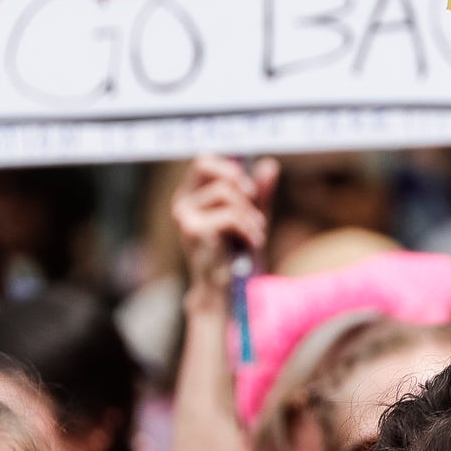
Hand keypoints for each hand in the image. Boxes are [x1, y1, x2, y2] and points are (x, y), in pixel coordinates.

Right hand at [173, 155, 276, 297]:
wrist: (227, 289)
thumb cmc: (236, 253)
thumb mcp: (251, 217)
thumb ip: (259, 192)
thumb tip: (269, 164)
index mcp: (191, 196)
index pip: (202, 161)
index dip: (228, 167)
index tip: (249, 188)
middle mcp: (182, 203)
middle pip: (206, 166)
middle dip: (236, 181)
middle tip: (254, 201)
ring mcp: (184, 216)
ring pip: (225, 192)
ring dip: (249, 213)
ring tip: (256, 234)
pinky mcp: (193, 230)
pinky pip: (230, 215)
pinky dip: (248, 229)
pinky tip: (252, 243)